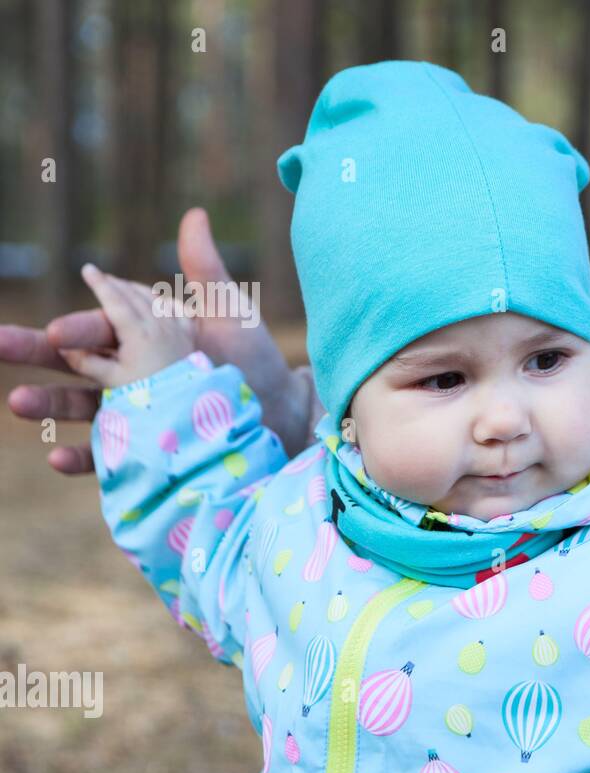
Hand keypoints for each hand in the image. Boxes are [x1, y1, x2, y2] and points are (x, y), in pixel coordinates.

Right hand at [2, 208, 312, 472]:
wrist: (282, 411)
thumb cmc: (254, 358)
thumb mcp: (231, 315)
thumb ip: (205, 272)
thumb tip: (193, 215)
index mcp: (144, 334)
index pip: (102, 327)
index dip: (80, 328)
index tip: (59, 331)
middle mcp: (132, 370)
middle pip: (72, 359)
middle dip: (34, 350)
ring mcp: (135, 409)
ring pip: (80, 405)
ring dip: (48, 402)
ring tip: (18, 402)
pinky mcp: (146, 445)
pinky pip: (108, 454)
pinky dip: (82, 457)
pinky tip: (58, 459)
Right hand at [60, 263, 196, 386]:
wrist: (199, 410)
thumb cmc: (153, 399)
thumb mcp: (115, 384)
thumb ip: (89, 364)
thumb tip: (64, 348)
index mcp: (139, 334)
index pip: (116, 302)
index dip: (100, 284)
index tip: (87, 268)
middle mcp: (161, 327)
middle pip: (135, 297)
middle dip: (116, 285)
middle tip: (101, 277)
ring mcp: (179, 332)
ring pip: (157, 301)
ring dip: (138, 290)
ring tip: (124, 286)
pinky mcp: (192, 341)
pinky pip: (180, 312)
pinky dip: (166, 303)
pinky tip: (162, 303)